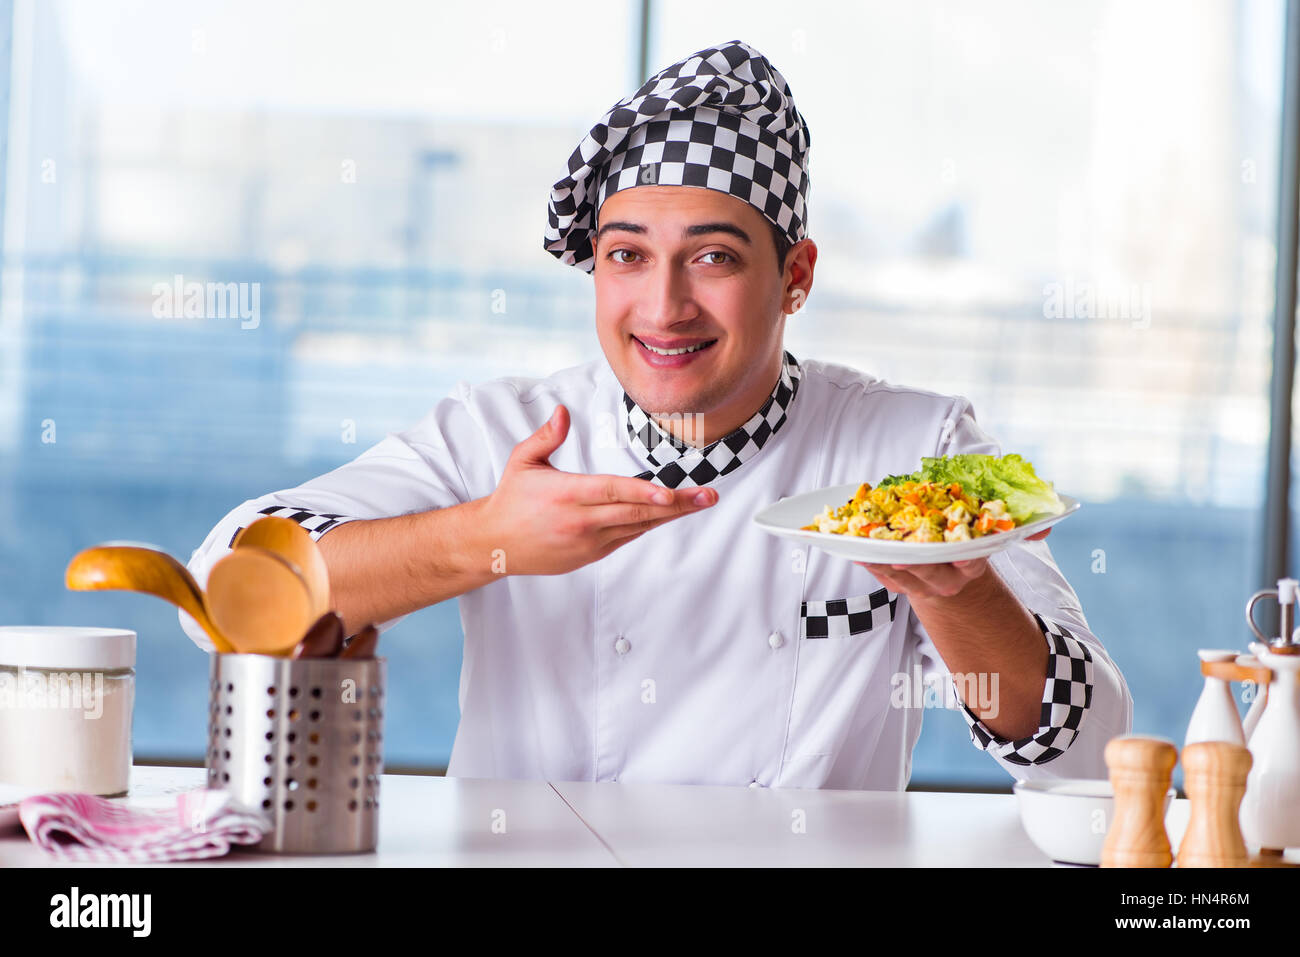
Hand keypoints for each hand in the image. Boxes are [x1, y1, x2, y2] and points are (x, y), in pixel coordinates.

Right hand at [479, 404, 716, 575]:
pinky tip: (670, 513)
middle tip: (708, 496)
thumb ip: (546, 436)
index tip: (670, 491)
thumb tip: (562, 411)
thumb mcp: (523, 461)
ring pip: (638, 526)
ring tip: (700, 503)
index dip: (642, 492)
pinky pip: (628, 537)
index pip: (611, 491)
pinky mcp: (592, 554)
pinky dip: (649, 523)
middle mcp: (581, 521)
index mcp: (566, 494)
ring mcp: (589, 541)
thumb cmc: (512, 499)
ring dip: (670, 515)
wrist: (495, 544)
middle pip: (636, 512)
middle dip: (676, 504)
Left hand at [854, 528, 1050, 600]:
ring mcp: (922, 585)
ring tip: (866, 547)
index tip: (959, 554)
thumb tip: (1048, 528)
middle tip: (900, 553)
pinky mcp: (900, 585)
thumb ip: (1018, 531)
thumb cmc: (968, 547)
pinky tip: (856, 551)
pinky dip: (871, 564)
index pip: (971, 560)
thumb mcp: (992, 538)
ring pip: (902, 575)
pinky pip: (884, 577)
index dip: (965, 558)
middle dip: (915, 562)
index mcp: (971, 564)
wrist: (952, 583)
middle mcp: (947, 579)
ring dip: (883, 561)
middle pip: (930, 571)